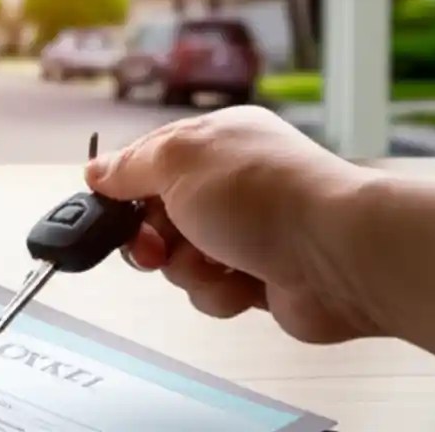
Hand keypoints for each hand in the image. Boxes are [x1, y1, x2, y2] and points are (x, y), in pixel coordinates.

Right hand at [87, 106, 382, 343]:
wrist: (338, 255)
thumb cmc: (263, 195)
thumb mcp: (177, 161)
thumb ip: (129, 166)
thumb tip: (96, 170)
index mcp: (215, 142)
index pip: (149, 162)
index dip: (124, 189)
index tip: (106, 211)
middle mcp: (230, 184)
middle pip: (158, 217)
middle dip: (151, 239)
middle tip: (154, 248)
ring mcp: (246, 232)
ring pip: (180, 261)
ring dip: (188, 269)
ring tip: (217, 262)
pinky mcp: (259, 277)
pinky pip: (212, 291)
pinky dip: (220, 292)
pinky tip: (244, 284)